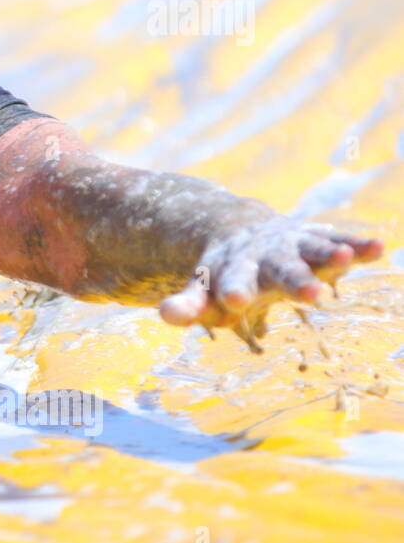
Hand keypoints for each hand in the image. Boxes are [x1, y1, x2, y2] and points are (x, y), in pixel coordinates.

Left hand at [157, 218, 384, 350]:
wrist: (237, 228)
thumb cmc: (220, 273)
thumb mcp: (201, 290)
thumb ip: (187, 304)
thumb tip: (165, 314)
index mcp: (233, 268)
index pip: (231, 281)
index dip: (232, 290)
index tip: (235, 300)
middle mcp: (265, 254)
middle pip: (280, 268)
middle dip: (295, 280)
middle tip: (310, 294)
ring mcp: (293, 244)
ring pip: (313, 249)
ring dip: (330, 254)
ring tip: (346, 257)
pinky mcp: (317, 239)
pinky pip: (339, 240)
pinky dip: (358, 244)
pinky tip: (377, 247)